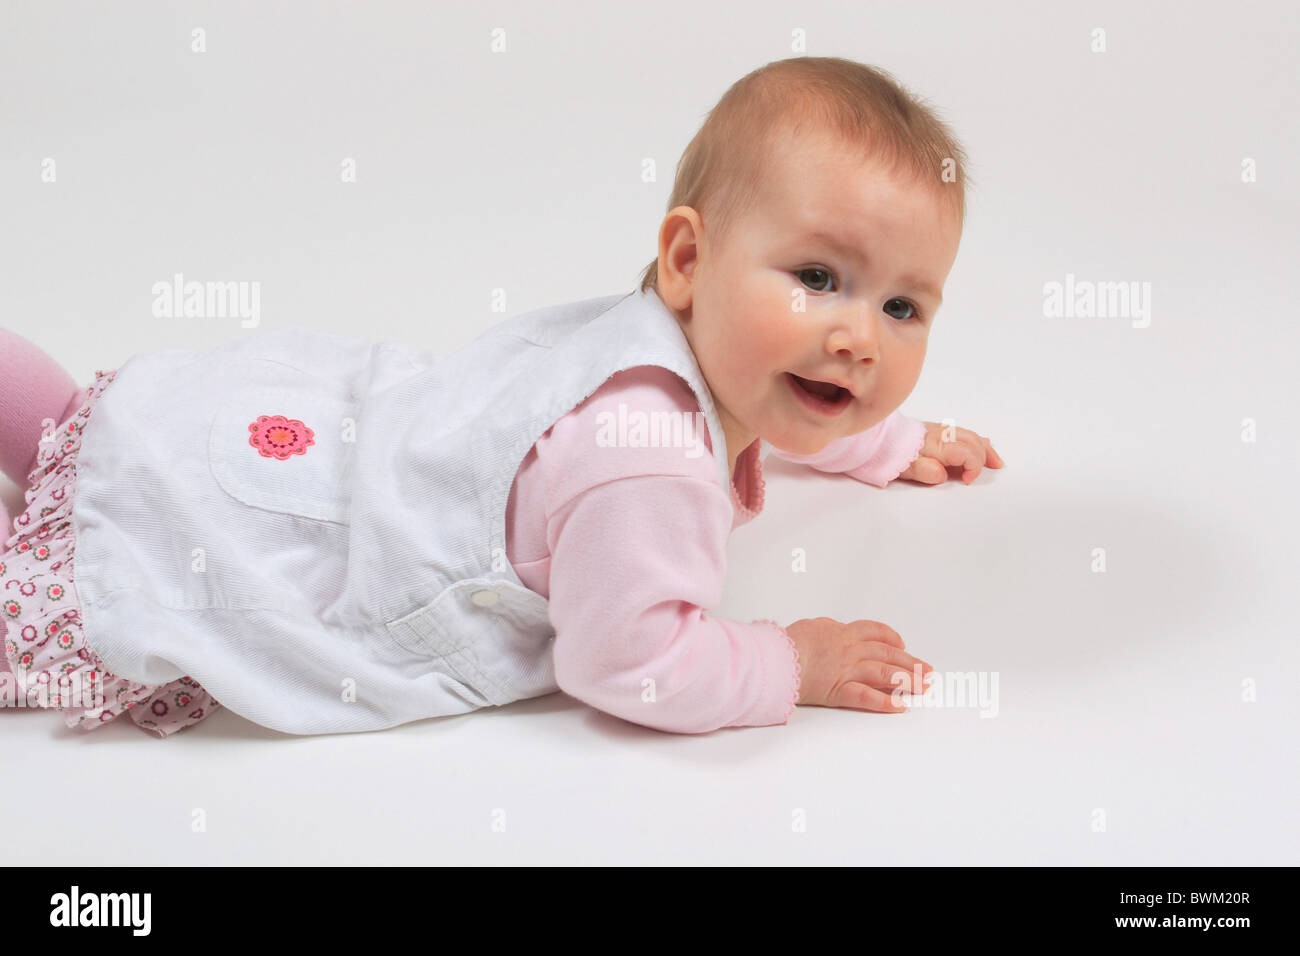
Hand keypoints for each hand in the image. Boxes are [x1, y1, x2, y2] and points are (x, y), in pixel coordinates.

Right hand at [785, 617, 932, 712]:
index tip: (902, 645)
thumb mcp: (809, 626)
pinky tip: (900, 706)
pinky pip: (868, 697)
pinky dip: (886, 703)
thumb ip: (824, 627)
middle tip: (926, 670)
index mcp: (841, 632)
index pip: (874, 632)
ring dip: (908, 680)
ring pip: (885, 674)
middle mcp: (850, 650)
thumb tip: (829, 626)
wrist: (775, 657)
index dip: (891, 638)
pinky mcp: (839, 690)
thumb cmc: (785, 643)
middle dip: (910, 662)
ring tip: (923, 686)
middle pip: (888, 654)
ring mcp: (847, 670)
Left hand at [897, 421, 1003, 484]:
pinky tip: (980, 442)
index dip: (973, 467)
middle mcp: (940, 435)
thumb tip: (942, 475)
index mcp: (936, 445)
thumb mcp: (903, 467)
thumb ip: (924, 471)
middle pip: (971, 441)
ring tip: (994, 459)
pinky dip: (974, 439)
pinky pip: (959, 432)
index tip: (966, 481)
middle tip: (993, 469)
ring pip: (968, 434)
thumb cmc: (888, 454)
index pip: (966, 452)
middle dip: (984, 455)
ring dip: (983, 447)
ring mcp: (937, 431)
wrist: (872, 437)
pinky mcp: (932, 430)